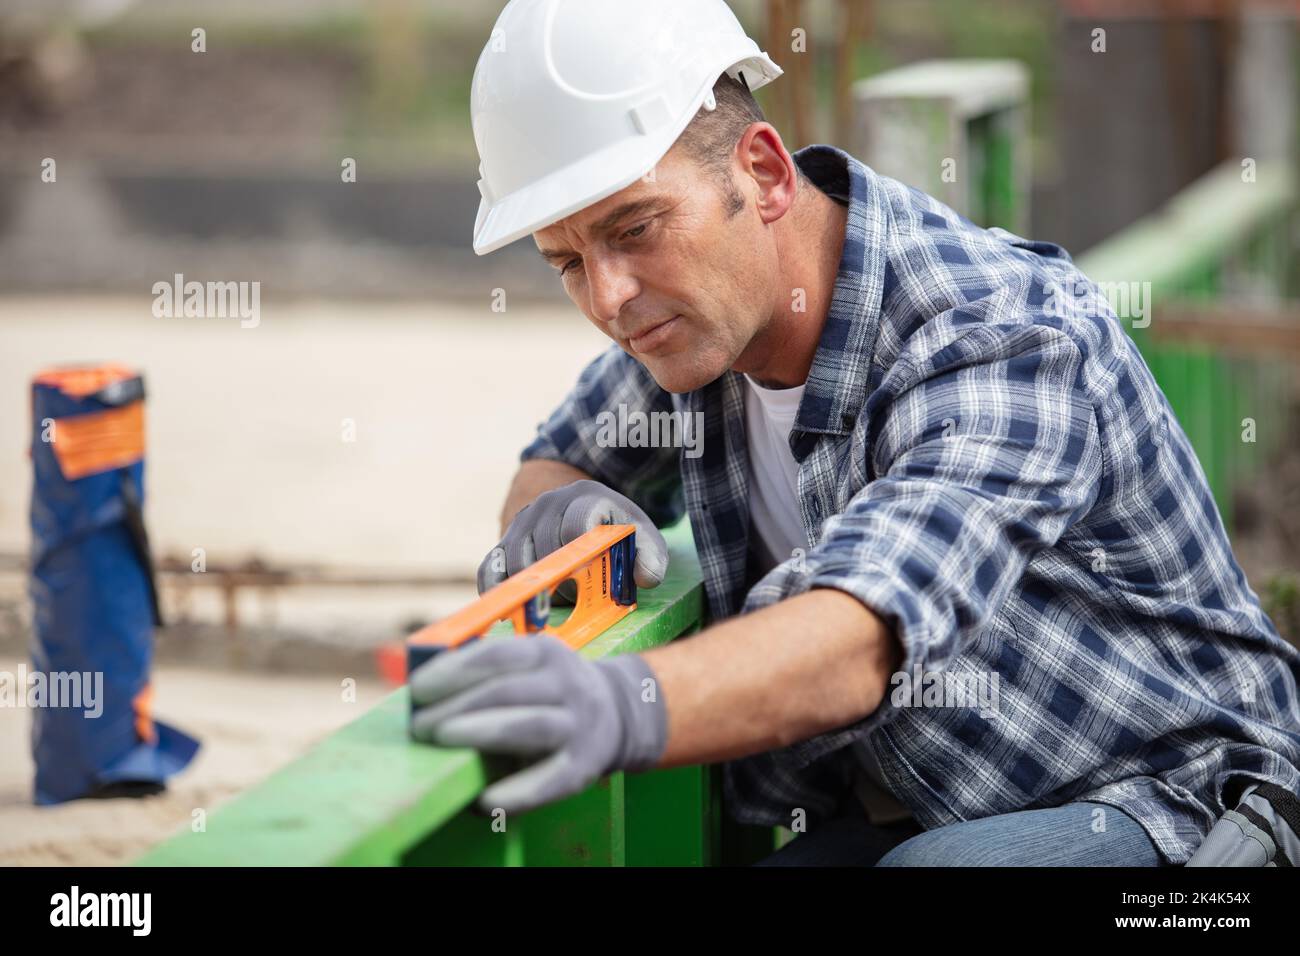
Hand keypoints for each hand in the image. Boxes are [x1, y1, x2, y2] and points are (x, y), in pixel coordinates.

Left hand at [409, 634, 667, 814]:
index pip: (496, 655)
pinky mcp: (585, 765)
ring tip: (442, 740)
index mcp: (546, 652)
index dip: (453, 670)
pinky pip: (549, 781)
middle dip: (457, 706)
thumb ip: (486, 673)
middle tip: (420, 725)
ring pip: (528, 725)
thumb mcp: (528, 666)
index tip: (417, 689)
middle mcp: (567, 683)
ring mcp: (579, 724)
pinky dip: (516, 793)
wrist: (617, 712)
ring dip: (480, 732)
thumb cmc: (549, 690)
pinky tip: (484, 800)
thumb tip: (422, 693)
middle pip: (507, 690)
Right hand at [476, 479, 668, 600]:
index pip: (577, 527)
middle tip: (580, 597)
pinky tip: (513, 609)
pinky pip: (489, 570)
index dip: (585, 557)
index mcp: (585, 498)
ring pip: (518, 563)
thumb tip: (646, 579)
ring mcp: (520, 524)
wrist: (576, 507)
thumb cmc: (613, 528)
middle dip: (565, 581)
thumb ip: (651, 556)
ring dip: (538, 588)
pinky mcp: (501, 544)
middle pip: (545, 549)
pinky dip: (498, 591)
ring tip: (559, 598)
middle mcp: (547, 506)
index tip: (594, 578)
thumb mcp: (640, 535)